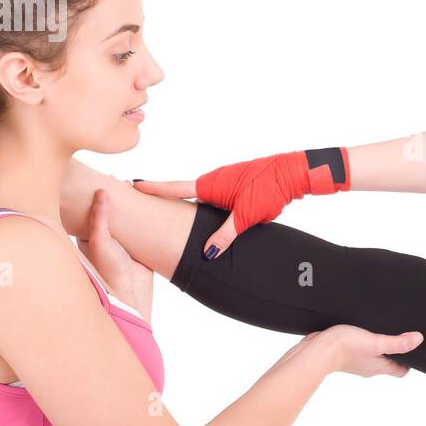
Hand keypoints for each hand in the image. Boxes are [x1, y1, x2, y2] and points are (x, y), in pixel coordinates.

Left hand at [77, 188, 153, 322]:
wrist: (132, 295)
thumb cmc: (108, 273)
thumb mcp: (99, 241)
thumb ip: (99, 216)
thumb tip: (101, 191)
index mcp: (90, 236)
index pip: (90, 210)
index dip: (95, 195)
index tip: (101, 179)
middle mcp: (107, 238)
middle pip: (111, 212)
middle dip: (116, 197)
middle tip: (121, 181)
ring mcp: (125, 242)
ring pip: (128, 218)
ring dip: (132, 205)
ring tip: (135, 188)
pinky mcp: (142, 246)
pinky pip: (145, 227)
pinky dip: (148, 217)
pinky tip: (151, 204)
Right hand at [131, 146, 350, 260]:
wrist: (293, 172)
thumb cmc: (270, 187)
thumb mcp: (246, 215)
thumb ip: (225, 235)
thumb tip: (208, 253)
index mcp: (210, 186)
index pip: (174, 189)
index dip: (152, 189)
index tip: (132, 185)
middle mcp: (214, 182)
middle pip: (182, 195)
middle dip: (163, 199)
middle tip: (140, 201)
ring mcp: (225, 183)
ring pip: (199, 200)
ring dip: (185, 206)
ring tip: (166, 215)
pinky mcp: (236, 187)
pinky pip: (213, 200)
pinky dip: (204, 209)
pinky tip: (204, 220)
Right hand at [295, 323, 423, 377]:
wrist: (316, 350)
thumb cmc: (344, 348)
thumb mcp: (376, 342)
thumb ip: (396, 343)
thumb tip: (418, 340)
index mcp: (379, 367)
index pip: (400, 371)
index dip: (408, 363)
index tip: (413, 351)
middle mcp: (369, 367)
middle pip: (387, 364)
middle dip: (395, 353)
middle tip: (401, 338)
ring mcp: (356, 362)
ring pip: (373, 357)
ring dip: (379, 348)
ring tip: (383, 332)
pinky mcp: (345, 354)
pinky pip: (359, 351)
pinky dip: (364, 344)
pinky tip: (362, 333)